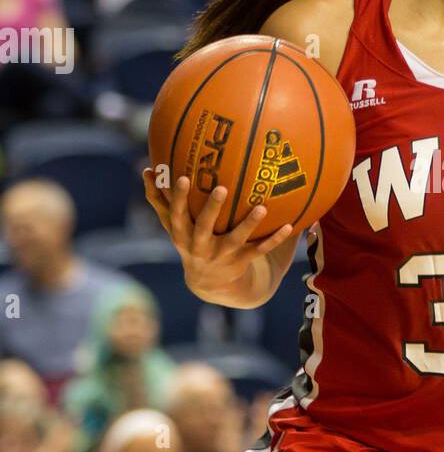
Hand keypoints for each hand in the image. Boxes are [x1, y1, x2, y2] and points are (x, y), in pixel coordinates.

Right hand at [143, 169, 292, 295]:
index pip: (176, 214)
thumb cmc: (188, 241)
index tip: (182, 177)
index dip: (177, 198)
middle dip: (211, 209)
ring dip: (248, 224)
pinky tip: (289, 226)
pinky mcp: (240, 262)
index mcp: (182, 233)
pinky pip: (258, 250)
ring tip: (262, 208)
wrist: (207, 283)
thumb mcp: (172, 225)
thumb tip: (146, 168)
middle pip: (204, 226)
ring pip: (235, 239)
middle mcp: (199, 245)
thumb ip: (159, 199)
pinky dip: (273, 239)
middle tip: (222, 188)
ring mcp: (220, 255)